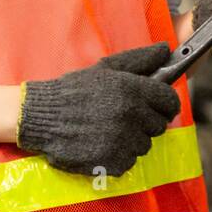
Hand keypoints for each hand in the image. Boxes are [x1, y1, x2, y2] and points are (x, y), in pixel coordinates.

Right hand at [16, 42, 180, 175]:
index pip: (169, 101)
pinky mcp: (111, 162)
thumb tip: (166, 50)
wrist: (41, 115)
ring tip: (109, 130)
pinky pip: (129, 162)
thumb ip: (140, 59)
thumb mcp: (106, 68)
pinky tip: (101, 144)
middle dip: (146, 122)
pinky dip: (119, 156)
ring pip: (144, 145)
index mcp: (132, 89)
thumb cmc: (75, 90)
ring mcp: (121, 140)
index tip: (159, 107)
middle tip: (124, 117)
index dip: (166, 104)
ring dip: (132, 140)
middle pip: (159, 125)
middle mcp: (130, 115)